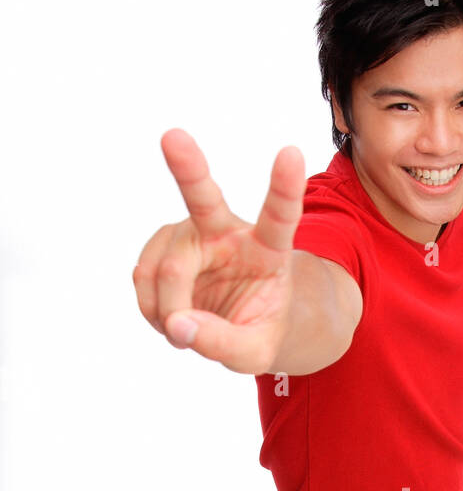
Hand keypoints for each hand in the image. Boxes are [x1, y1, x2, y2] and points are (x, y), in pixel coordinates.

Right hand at [132, 129, 305, 373]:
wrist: (239, 323)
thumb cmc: (257, 331)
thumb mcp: (255, 353)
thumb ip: (224, 343)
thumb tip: (178, 325)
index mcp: (268, 249)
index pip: (280, 217)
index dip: (284, 188)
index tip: (292, 153)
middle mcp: (228, 231)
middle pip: (205, 200)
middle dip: (187, 168)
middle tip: (172, 137)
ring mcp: (191, 234)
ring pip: (166, 269)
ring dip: (167, 309)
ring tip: (183, 330)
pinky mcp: (163, 244)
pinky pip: (144, 278)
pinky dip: (152, 308)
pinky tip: (170, 316)